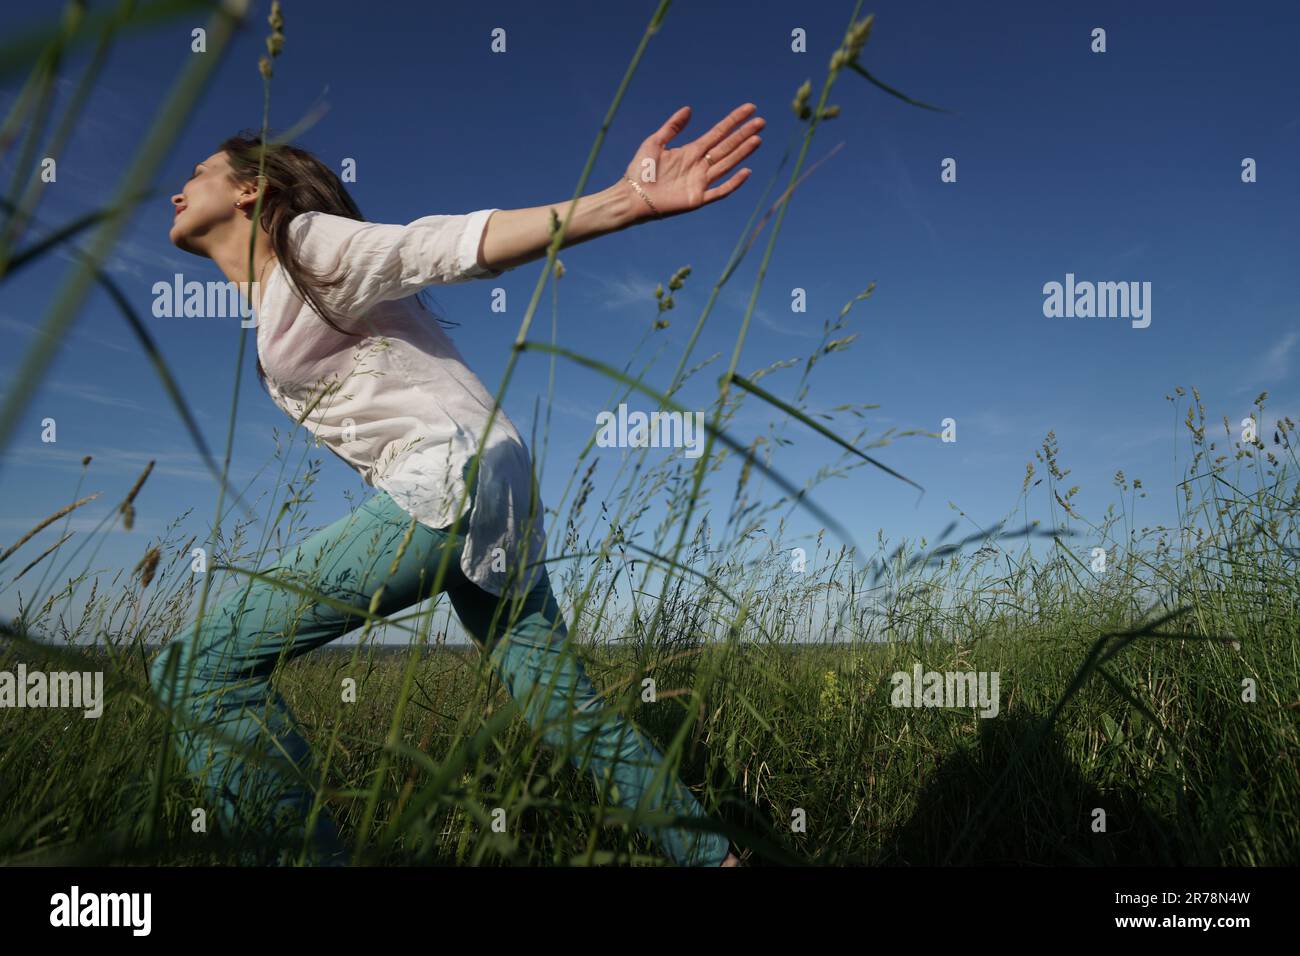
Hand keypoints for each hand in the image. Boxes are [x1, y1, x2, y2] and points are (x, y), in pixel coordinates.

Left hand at [620, 102, 764, 221]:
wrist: (631, 196)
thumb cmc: (639, 170)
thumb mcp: (655, 142)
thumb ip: (672, 127)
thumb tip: (689, 109)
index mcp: (691, 151)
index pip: (718, 133)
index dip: (734, 121)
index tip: (750, 109)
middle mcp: (699, 165)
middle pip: (727, 147)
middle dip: (744, 134)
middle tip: (761, 121)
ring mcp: (700, 182)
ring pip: (727, 165)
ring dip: (742, 152)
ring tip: (757, 139)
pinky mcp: (697, 199)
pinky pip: (720, 191)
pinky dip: (733, 183)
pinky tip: (746, 171)